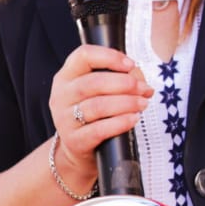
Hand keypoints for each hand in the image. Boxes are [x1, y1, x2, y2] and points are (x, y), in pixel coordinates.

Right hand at [48, 45, 151, 185]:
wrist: (77, 149)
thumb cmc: (93, 114)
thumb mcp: (98, 92)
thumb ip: (119, 79)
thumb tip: (140, 81)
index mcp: (66, 76)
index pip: (83, 55)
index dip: (109, 56)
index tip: (130, 65)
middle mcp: (61, 95)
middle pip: (92, 82)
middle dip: (124, 83)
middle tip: (143, 89)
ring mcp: (64, 119)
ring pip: (97, 106)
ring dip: (126, 103)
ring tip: (143, 103)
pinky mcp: (74, 140)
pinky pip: (99, 130)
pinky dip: (120, 123)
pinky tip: (133, 119)